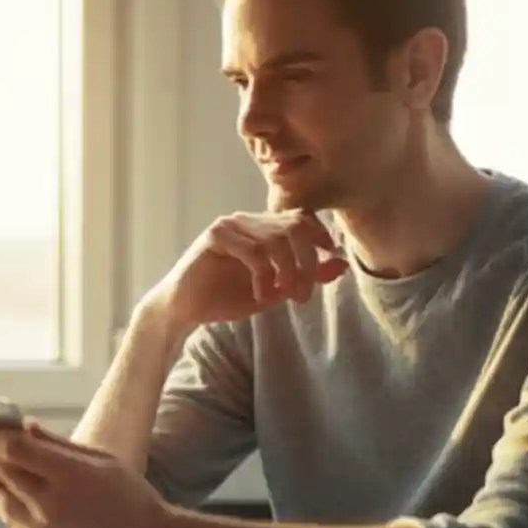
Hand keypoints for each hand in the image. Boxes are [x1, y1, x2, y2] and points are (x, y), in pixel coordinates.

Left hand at [0, 418, 173, 527]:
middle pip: (3, 474)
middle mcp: (50, 506)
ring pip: (2, 505)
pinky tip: (20, 509)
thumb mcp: (101, 461)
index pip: (15, 449)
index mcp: (69, 475)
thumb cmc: (131, 499)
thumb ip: (59, 445)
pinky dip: (12, 516)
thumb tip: (26, 427)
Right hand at [145, 210, 347, 328]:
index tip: (331, 260)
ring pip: (276, 240)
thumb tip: (342, 264)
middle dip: (306, 262)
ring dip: (287, 273)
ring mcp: (231, 225)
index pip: (302, 218)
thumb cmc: (226, 297)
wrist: (185, 309)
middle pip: (294, 227)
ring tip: (283, 298)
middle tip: (303, 295)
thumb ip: (306, 275)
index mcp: (262, 227)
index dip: (321, 237)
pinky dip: (264, 276)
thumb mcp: (276, 290)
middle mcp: (248, 220)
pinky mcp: (215, 235)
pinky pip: (253, 251)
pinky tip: (260, 295)